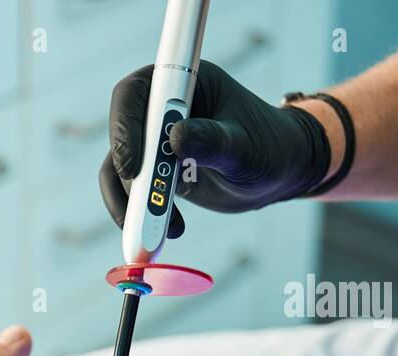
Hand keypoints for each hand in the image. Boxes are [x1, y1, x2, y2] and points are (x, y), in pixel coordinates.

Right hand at [99, 61, 331, 237]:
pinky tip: (174, 230)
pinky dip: (142, 215)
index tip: (133, 168)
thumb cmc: (270, 147)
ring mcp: (156, 140)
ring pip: (119, 169)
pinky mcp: (155, 170)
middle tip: (145, 210)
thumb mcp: (246, 146)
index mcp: (185, 83)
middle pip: (121, 135)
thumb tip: (176, 138)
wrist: (278, 173)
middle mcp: (163, 107)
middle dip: (127, 176)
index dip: (125, 126)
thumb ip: (213, 141)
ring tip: (163, 231)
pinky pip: (132, 192)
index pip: (136, 93)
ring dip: (133, 203)